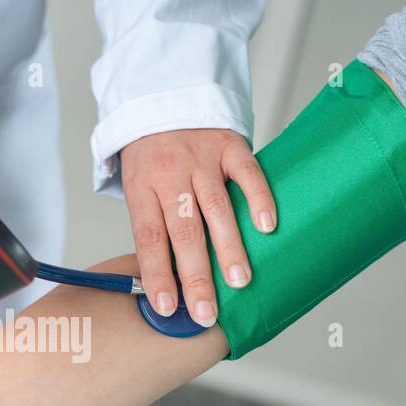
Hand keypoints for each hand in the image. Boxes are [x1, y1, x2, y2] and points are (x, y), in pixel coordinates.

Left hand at [120, 128, 276, 326]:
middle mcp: (171, 174)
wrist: (164, 94)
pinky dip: (257, 199)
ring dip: (229, 247)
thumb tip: (169, 282)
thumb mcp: (139, 187)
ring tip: (239, 282)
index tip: (166, 307)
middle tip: (206, 311)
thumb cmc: (153, 155)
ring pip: (216, 207)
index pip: (149, 239)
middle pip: (183, 231)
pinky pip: (247, 173)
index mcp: (142, 188)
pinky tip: (266, 226)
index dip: (157, 275)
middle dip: (196, 276)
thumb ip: (155, 226)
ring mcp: (201, 159)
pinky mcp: (229, 144)